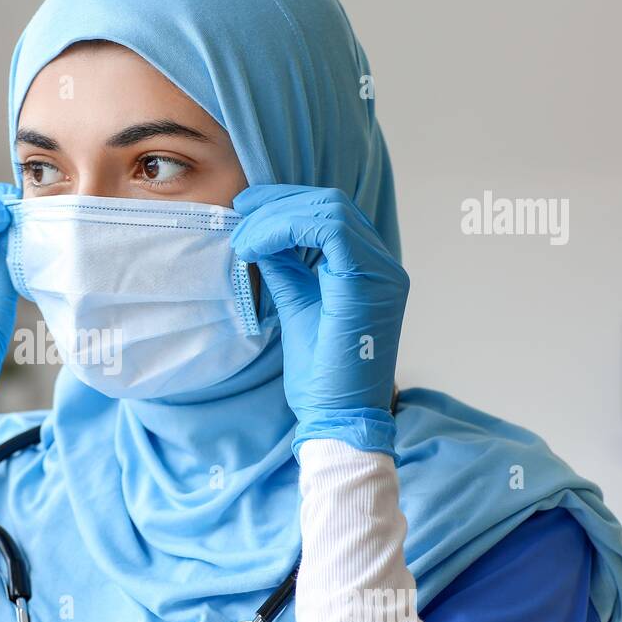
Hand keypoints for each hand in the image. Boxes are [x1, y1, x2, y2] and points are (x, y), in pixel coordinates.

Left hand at [230, 184, 408, 456]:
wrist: (338, 418)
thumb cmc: (322, 375)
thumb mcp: (298, 307)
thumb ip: (287, 270)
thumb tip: (262, 236)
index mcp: (369, 270)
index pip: (330, 214)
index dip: (286, 203)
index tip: (246, 211)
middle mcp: (383, 265)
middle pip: (331, 204)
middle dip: (278, 203)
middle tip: (239, 213)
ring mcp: (382, 272)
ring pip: (330, 210)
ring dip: (276, 217)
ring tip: (243, 239)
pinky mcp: (369, 283)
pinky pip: (329, 231)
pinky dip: (286, 229)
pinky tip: (256, 248)